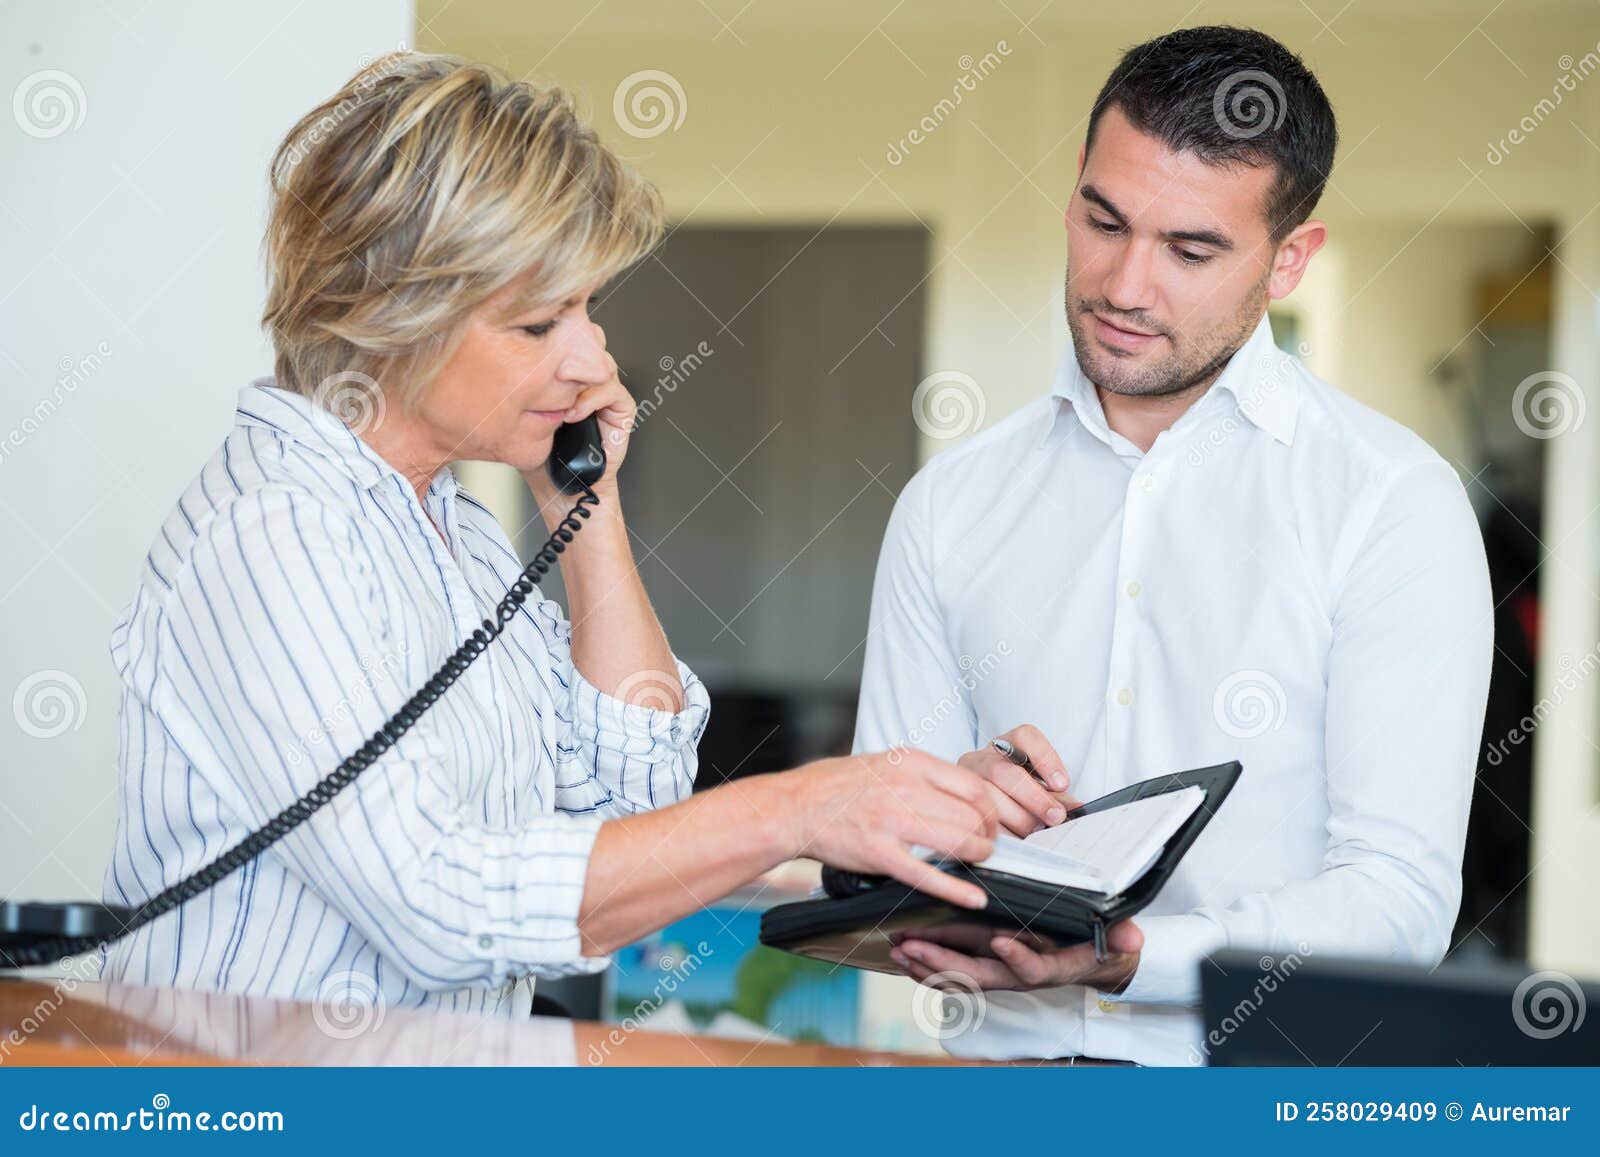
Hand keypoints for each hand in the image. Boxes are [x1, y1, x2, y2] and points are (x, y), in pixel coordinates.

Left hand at [525, 322, 633, 512]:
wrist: (562, 487)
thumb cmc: (542, 455)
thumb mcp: (522, 412)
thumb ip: (523, 383)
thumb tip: (503, 355)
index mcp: (567, 374)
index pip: (570, 336)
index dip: (558, 335)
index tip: (536, 344)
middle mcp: (588, 379)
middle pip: (589, 342)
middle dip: (571, 351)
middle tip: (549, 366)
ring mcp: (606, 393)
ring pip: (602, 363)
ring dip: (579, 377)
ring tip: (560, 395)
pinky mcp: (621, 410)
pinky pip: (613, 390)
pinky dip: (592, 399)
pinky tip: (574, 413)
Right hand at [779, 749, 998, 909]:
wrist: (795, 805)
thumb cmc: (837, 785)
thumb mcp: (885, 762)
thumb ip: (922, 774)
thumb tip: (960, 793)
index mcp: (911, 762)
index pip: (974, 785)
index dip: (991, 808)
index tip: (991, 821)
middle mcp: (905, 788)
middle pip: (973, 815)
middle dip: (989, 835)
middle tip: (988, 845)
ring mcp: (892, 821)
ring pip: (959, 842)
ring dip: (979, 856)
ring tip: (979, 862)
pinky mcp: (879, 854)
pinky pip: (928, 875)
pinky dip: (956, 890)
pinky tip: (974, 898)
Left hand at [890, 920, 1143, 992]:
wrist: (1093, 963)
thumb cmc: (1098, 947)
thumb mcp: (1117, 941)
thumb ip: (1122, 938)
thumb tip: (1133, 939)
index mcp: (1052, 965)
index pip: (1035, 967)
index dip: (1020, 959)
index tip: (1002, 943)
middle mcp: (1021, 973)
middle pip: (981, 974)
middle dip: (946, 963)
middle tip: (914, 947)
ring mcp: (1002, 971)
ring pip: (960, 974)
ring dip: (928, 964)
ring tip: (899, 949)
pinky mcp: (988, 963)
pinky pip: (953, 970)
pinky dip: (928, 963)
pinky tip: (903, 953)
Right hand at [958, 724, 1080, 836]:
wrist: (986, 805)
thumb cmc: (1020, 794)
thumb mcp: (1041, 789)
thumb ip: (1059, 797)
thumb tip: (1079, 809)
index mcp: (1008, 745)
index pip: (1025, 737)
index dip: (1045, 758)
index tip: (1062, 784)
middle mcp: (984, 757)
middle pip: (1003, 772)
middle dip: (1033, 798)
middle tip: (1055, 817)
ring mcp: (967, 778)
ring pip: (987, 795)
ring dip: (1017, 817)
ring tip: (1035, 831)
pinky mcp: (959, 801)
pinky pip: (977, 817)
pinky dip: (1000, 831)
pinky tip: (1016, 837)